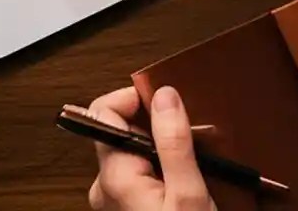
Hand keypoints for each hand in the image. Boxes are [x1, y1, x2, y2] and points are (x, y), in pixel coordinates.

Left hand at [87, 86, 216, 210]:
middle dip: (156, 123)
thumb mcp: (189, 194)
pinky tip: (185, 175)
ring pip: (134, 149)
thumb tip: (165, 97)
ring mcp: (114, 196)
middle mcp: (106, 184)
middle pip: (123, 129)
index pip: (105, 111)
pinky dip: (161, 163)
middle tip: (190, 132)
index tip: (167, 99)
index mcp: (115, 176)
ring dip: (162, 144)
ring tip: (192, 157)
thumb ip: (174, 144)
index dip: (136, 97)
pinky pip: (139, 169)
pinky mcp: (126, 204)